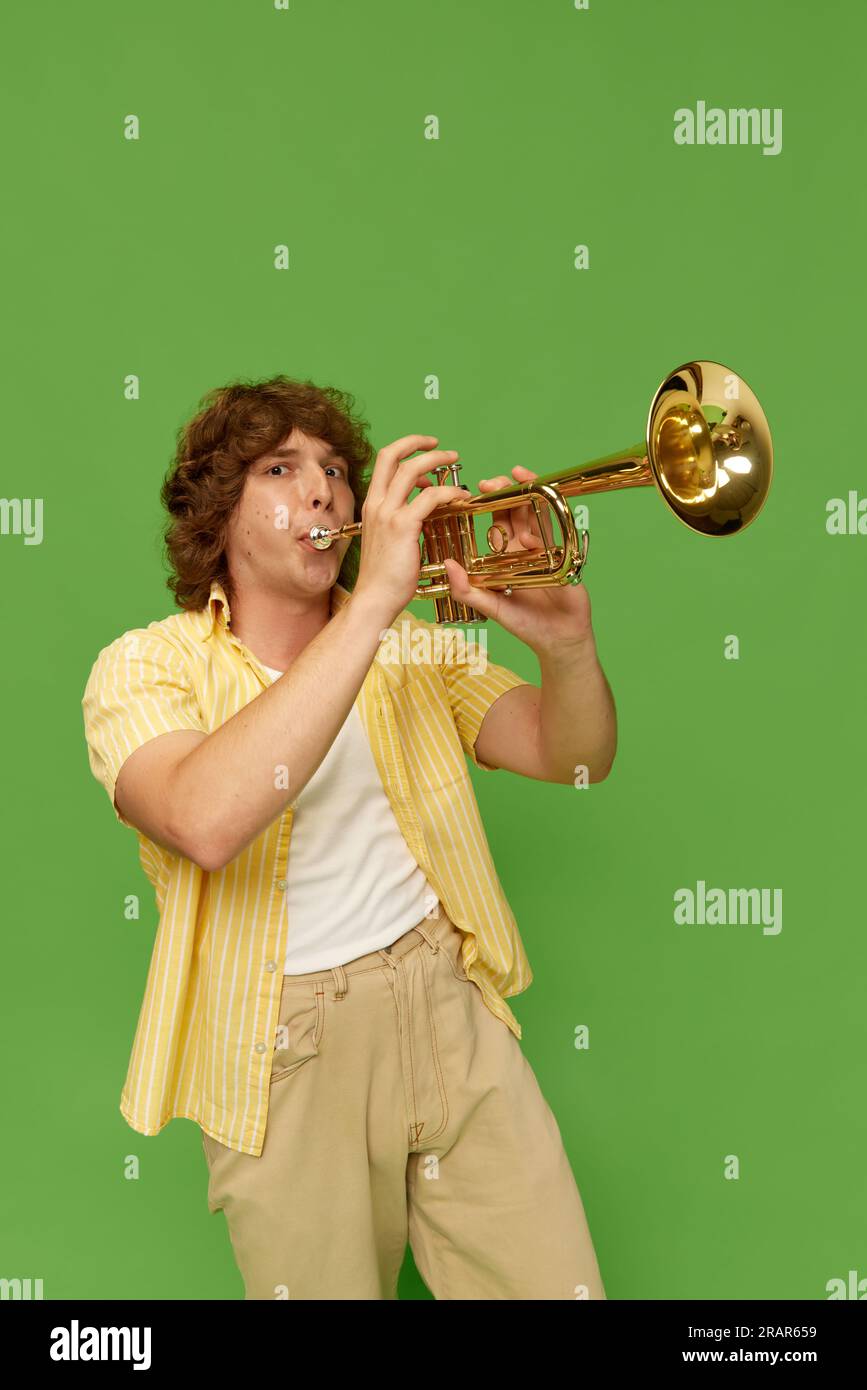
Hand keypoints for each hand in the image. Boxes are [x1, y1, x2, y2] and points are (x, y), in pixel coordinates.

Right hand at [353, 435, 468, 624]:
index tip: (425, 450)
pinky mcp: (403, 527)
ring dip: (437, 460)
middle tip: (443, 447)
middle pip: (392, 455)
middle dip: (419, 443)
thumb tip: (420, 510)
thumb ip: (399, 521)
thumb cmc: (384, 576)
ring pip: (412, 470)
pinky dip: (448, 492)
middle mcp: (376, 504)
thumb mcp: (386, 540)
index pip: (384, 462)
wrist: (375, 599)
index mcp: (371, 505)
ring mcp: (387, 514)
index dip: (405, 448)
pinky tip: (460, 497)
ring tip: (455, 462)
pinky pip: (430, 497)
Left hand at [437, 464, 593, 655]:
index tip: (471, 493)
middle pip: (515, 509)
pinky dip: (547, 516)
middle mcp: (526, 547)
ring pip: (536, 511)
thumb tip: (447, 566)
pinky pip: (557, 527)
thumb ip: (467, 590)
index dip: (485, 505)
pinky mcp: (564, 552)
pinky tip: (535, 513)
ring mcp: (546, 547)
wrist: (558, 639)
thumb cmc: (525, 624)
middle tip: (489, 482)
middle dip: (503, 491)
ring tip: (515, 477)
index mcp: (507, 555)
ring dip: (527, 492)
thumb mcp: (491, 607)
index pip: (496, 522)